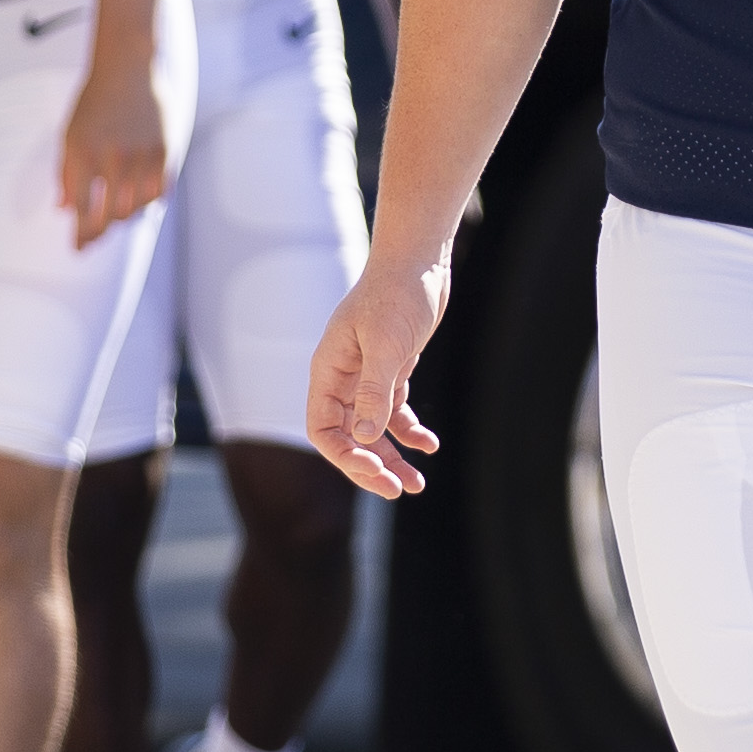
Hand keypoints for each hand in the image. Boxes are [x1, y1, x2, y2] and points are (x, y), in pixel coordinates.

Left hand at [59, 54, 170, 249]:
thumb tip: (63, 210)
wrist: (127, 70)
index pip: (82, 209)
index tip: (78, 248)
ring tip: (114, 221)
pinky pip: (158, 193)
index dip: (81, 233)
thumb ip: (66, 174)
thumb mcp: (69, 135)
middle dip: (100, 234)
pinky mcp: (164, 152)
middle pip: (109, 215)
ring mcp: (141, 156)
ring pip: (135, 208)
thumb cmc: (94, 103)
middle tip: (93, 242)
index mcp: (83, 154)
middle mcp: (113, 159)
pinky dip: (148, 204)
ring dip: (123, 220)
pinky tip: (139, 205)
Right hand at [308, 259, 446, 497]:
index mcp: (328, 372)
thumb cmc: (397, 295)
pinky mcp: (391, 370)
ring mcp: (366, 376)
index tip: (375, 473)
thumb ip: (374, 391)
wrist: (419, 262)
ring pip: (372, 429)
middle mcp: (342, 378)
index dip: (344, 457)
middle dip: (370, 465)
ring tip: (416, 484)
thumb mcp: (387, 344)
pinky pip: (393, 411)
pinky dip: (409, 431)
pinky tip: (429, 445)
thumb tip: (364, 438)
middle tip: (397, 489)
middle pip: (347, 436)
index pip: (323, 429)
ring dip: (391, 457)